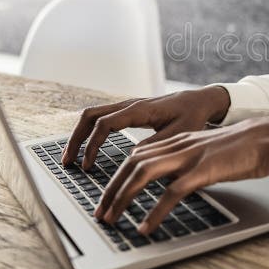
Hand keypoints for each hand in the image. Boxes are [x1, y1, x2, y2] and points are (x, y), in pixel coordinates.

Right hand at [61, 86, 229, 168]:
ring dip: (80, 135)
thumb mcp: (179, 134)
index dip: (92, 146)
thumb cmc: (193, 116)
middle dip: (76, 139)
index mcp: (140, 109)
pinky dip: (90, 132)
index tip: (88, 166)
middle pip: (90, 116)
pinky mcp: (129, 111)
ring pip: (93, 115)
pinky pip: (102, 118)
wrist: (201, 101)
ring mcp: (128, 106)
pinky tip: (88, 149)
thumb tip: (133, 159)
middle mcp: (130, 104)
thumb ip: (157, 145)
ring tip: (72, 158)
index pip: (104, 124)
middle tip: (68, 162)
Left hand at [94, 114, 268, 234]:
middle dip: (111, 189)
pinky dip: (155, 211)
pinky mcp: (203, 170)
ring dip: (123, 197)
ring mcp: (190, 156)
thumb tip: (172, 181)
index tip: (108, 196)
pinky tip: (146, 225)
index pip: (136, 156)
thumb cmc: (244, 147)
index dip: (117, 176)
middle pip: (132, 164)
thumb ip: (187, 161)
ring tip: (112, 218)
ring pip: (143, 174)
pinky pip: (171, 193)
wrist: (268, 138)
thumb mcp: (208, 151)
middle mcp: (179, 146)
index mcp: (179, 140)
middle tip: (101, 212)